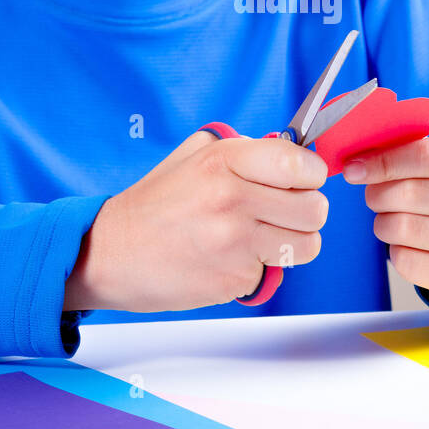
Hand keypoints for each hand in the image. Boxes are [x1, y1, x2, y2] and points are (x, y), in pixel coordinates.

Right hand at [64, 130, 328, 312]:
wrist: (111, 253)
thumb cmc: (155, 204)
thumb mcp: (193, 155)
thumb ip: (244, 149)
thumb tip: (292, 152)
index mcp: (225, 161)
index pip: (301, 163)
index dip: (311, 173)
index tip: (302, 179)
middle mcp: (233, 199)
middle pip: (316, 209)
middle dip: (307, 211)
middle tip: (285, 211)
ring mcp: (235, 243)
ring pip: (309, 245)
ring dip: (293, 243)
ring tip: (265, 237)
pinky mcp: (234, 280)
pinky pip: (274, 272)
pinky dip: (259, 267)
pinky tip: (231, 258)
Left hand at [343, 136, 428, 301]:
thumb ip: (410, 151)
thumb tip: (358, 162)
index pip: (428, 156)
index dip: (384, 162)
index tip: (354, 169)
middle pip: (413, 193)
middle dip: (379, 194)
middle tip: (374, 195)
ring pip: (405, 228)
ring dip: (384, 223)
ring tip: (392, 218)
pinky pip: (408, 262)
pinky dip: (395, 251)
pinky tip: (408, 243)